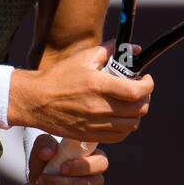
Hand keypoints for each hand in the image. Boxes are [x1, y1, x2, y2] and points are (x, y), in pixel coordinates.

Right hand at [11, 40, 151, 143]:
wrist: (35, 100)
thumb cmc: (58, 77)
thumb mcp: (82, 58)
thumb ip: (108, 51)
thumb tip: (130, 48)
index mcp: (98, 85)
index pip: (137, 91)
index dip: (148, 85)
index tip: (145, 79)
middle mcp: (99, 107)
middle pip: (139, 109)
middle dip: (145, 98)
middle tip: (139, 90)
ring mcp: (95, 124)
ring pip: (131, 125)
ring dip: (136, 114)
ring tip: (130, 104)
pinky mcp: (89, 135)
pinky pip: (119, 136)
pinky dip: (125, 128)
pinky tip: (120, 118)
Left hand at [21, 132, 108, 184]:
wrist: (41, 175)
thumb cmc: (47, 157)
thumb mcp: (44, 144)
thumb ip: (45, 144)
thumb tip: (47, 152)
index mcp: (96, 160)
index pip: (99, 164)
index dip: (81, 167)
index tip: (61, 167)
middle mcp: (96, 181)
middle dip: (56, 184)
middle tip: (38, 179)